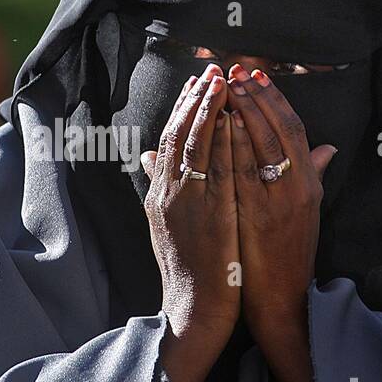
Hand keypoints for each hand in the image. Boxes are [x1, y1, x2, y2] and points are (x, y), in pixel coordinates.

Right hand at [140, 63, 237, 381]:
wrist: (192, 310)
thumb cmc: (186, 270)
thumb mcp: (164, 223)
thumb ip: (159, 187)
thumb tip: (148, 157)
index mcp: (161, 194)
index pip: (169, 140)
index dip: (183, 109)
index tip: (197, 83)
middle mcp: (169, 194)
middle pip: (178, 135)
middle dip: (195, 100)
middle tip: (212, 71)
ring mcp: (188, 204)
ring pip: (195, 146)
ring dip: (208, 111)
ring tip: (222, 82)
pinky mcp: (210, 216)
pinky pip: (217, 171)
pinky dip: (223, 143)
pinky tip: (234, 120)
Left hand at [225, 63, 335, 381]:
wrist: (282, 299)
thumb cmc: (287, 254)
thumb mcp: (306, 211)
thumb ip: (315, 175)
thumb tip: (328, 148)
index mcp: (310, 183)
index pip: (295, 128)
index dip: (275, 99)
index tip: (255, 75)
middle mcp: (301, 187)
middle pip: (282, 128)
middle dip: (259, 96)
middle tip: (238, 69)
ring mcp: (282, 200)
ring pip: (265, 144)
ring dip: (245, 111)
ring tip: (227, 86)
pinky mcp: (261, 216)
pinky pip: (247, 172)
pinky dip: (236, 145)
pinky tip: (222, 124)